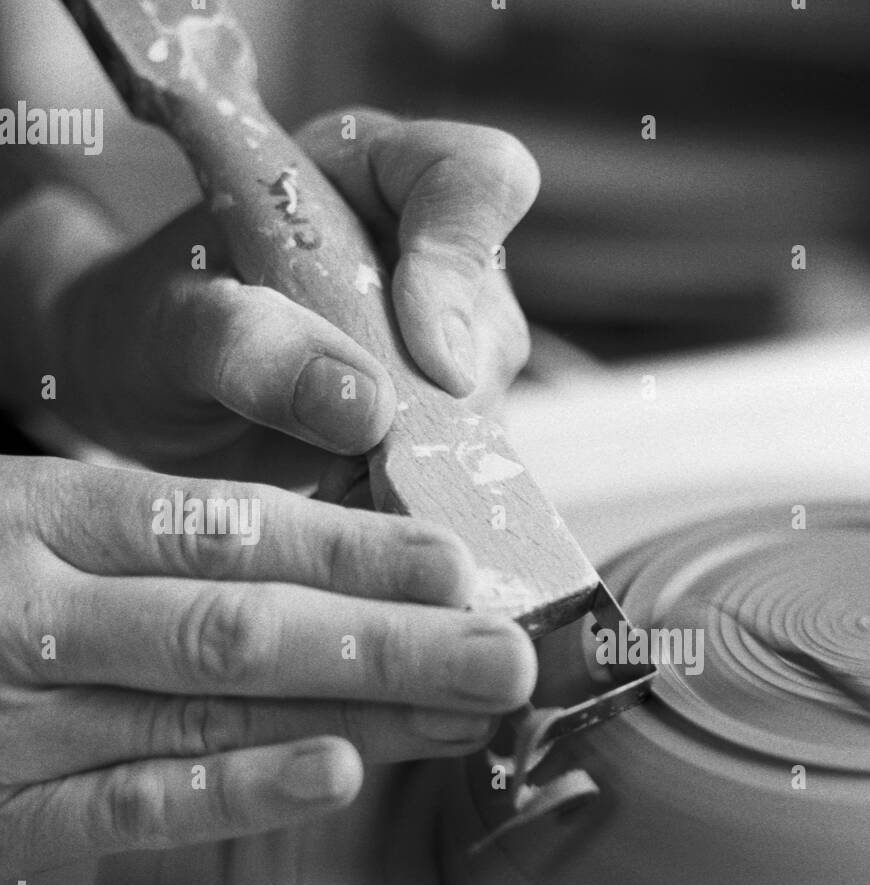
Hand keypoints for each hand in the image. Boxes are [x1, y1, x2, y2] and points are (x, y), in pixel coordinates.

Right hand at [0, 455, 535, 875]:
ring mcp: (6, 714)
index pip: (220, 527)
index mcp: (37, 511)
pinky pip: (123, 807)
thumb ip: (150, 534)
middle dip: (387, 641)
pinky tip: (333, 776)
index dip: (349, 549)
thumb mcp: (28, 518)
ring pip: (202, 708)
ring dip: (352, 713)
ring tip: (465, 713)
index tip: (459, 566)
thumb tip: (340, 556)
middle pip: (236, 620)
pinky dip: (230, 792)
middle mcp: (25, 605)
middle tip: (507, 655)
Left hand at [14, 111, 538, 486]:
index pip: (475, 179)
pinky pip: (470, 463)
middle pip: (494, 319)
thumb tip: (367, 407)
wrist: (143, 396)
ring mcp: (448, 339)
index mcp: (368, 176)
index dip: (458, 262)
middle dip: (432, 398)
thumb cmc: (148, 331)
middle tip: (353, 443)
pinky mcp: (446, 414)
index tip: (420, 354)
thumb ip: (251, 345)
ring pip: (490, 406)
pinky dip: (415, 490)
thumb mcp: (171, 325)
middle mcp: (428, 252)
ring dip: (421, 457)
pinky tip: (349, 488)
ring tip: (331, 469)